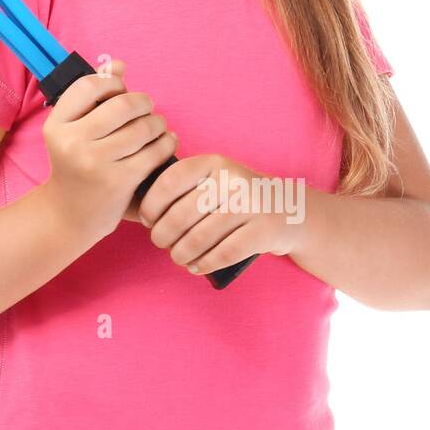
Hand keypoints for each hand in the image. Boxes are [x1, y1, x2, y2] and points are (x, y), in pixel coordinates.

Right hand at [41, 59, 177, 240]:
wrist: (70, 213)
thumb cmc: (76, 163)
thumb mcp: (74, 130)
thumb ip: (94, 96)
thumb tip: (118, 65)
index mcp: (57, 125)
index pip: (90, 86)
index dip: (112, 83)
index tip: (121, 91)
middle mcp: (72, 143)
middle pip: (121, 105)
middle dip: (142, 102)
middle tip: (147, 107)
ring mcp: (95, 163)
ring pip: (142, 128)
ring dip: (158, 122)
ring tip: (157, 125)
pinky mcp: (119, 182)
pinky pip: (154, 152)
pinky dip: (166, 143)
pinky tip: (166, 141)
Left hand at [136, 152, 301, 275]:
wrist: (289, 209)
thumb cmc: (236, 197)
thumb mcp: (214, 178)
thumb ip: (185, 185)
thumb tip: (140, 207)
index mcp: (214, 162)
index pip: (171, 180)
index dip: (152, 203)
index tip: (147, 219)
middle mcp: (232, 180)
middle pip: (182, 214)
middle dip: (163, 234)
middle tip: (160, 242)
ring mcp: (251, 205)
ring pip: (200, 237)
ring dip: (181, 253)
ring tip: (177, 257)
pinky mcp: (264, 231)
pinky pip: (224, 253)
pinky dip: (204, 263)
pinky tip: (196, 266)